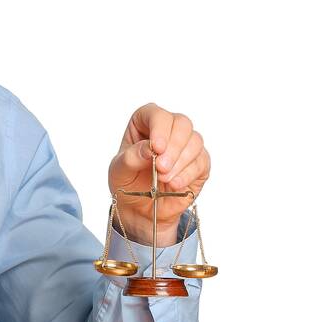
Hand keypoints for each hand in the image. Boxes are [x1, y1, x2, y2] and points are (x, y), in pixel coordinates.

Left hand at [108, 103, 210, 242]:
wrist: (141, 207)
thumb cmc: (128, 182)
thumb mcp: (120, 170)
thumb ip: (131, 158)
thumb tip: (149, 148)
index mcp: (144, 123)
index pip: (156, 114)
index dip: (159, 128)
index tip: (157, 148)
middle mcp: (168, 129)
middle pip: (182, 124)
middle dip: (173, 147)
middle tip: (161, 167)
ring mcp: (186, 145)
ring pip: (195, 141)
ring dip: (180, 162)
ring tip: (164, 178)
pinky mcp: (199, 162)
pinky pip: (201, 162)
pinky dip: (187, 174)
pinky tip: (174, 184)